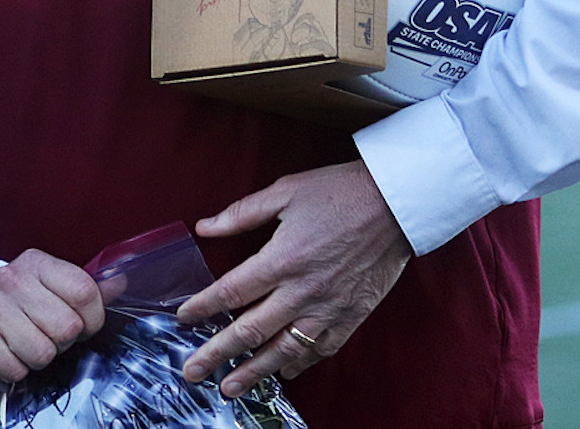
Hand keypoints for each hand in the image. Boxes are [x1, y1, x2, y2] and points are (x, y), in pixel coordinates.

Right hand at [0, 249, 105, 382]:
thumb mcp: (47, 288)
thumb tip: (119, 283)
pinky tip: (5, 353)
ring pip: (42, 352)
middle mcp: (11, 279)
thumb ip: (84, 289)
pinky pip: (15, 369)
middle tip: (44, 335)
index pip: (85, 292)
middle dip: (61, 342)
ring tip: (23, 345)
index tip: (80, 325)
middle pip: (67, 328)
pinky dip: (14, 370)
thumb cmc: (14, 305)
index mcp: (36, 263)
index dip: (92, 319)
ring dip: (36, 359)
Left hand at [175, 160, 412, 396]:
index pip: (231, 292)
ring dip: (254, 371)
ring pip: (285, 350)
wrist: (398, 203)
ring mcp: (329, 308)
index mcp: (282, 259)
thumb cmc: (339, 192)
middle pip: (251, 330)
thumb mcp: (284, 192)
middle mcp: (303, 290)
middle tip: (192, 371)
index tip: (181, 319)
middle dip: (217, 353)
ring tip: (229, 387)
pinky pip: (321, 349)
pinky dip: (300, 363)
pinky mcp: (352, 316)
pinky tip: (283, 372)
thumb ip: (241, 213)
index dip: (202, 307)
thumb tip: (204, 227)